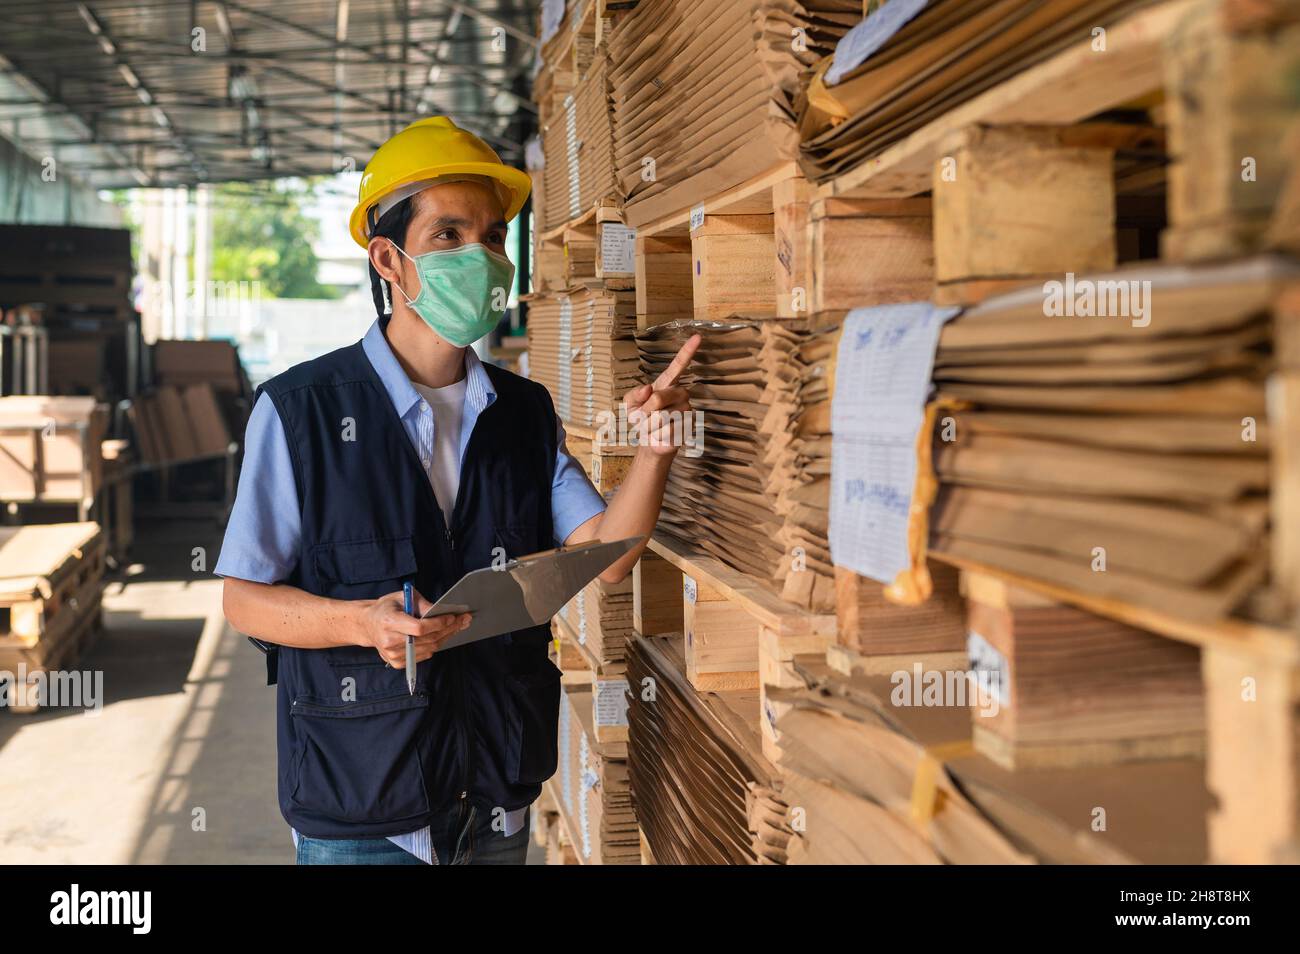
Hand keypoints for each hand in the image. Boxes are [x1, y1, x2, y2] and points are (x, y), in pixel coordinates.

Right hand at [356, 590, 470, 666]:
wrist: (368, 625)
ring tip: (458, 626)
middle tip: (464, 620)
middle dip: (449, 629)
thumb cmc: (387, 608)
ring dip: (446, 637)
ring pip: (429, 648)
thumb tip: (442, 610)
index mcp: (389, 622)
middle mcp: (389, 641)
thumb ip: (421, 604)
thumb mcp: (402, 597)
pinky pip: (424, 655)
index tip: (453, 616)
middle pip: (427, 639)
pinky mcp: (397, 663)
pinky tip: (444, 635)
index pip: (419, 628)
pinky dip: (436, 645)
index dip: (438, 623)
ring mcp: (392, 655)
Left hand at [624, 333, 700, 456]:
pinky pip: (666, 431)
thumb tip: (647, 389)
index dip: (687, 351)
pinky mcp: (688, 427)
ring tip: (653, 427)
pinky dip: (656, 435)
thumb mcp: (630, 404)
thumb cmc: (642, 420)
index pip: (677, 366)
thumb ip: (634, 394)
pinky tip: (660, 435)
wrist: (649, 442)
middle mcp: (680, 393)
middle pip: (658, 398)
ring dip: (649, 425)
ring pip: (660, 417)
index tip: (698, 336)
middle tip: (645, 417)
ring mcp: (687, 410)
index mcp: (667, 384)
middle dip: (645, 411)